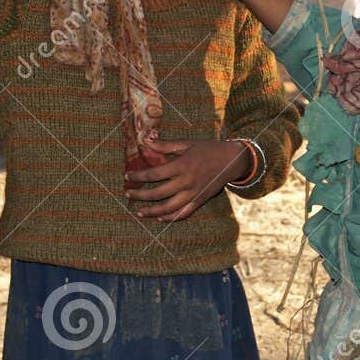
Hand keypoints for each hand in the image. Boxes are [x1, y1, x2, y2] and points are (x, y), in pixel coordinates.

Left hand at [124, 139, 250, 220]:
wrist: (231, 160)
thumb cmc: (208, 149)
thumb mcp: (186, 143)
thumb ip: (165, 145)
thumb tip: (145, 140)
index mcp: (181, 165)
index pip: (153, 174)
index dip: (138, 176)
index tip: (128, 176)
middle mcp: (186, 182)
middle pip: (157, 193)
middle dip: (140, 195)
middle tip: (128, 193)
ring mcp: (193, 194)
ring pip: (168, 208)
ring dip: (151, 212)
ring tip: (139, 212)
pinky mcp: (199, 200)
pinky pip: (183, 213)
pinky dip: (171, 218)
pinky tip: (160, 218)